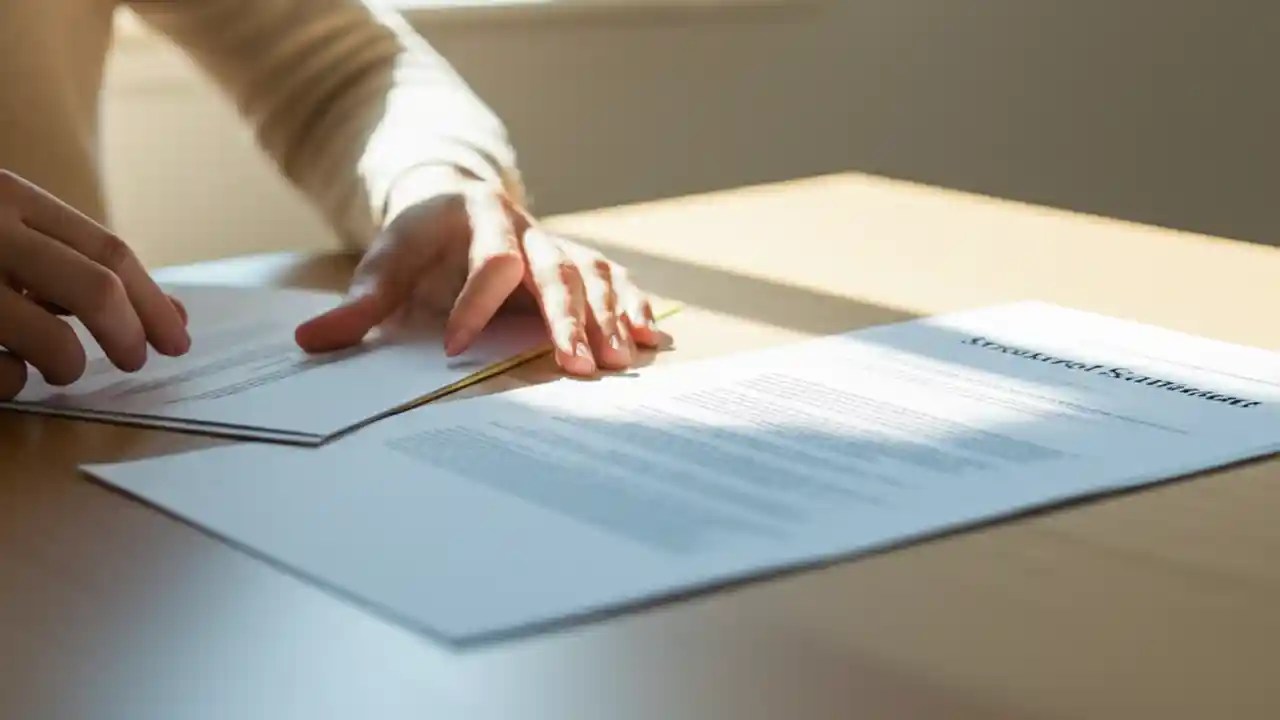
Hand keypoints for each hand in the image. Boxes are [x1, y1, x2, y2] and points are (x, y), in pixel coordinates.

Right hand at [0, 171, 189, 399]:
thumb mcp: (8, 233)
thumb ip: (79, 264)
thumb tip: (175, 315)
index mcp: (12, 198)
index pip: (108, 251)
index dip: (153, 302)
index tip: (179, 341)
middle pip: (97, 289)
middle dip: (130, 334)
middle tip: (136, 361)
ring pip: (53, 341)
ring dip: (68, 365)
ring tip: (58, 370)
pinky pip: (2, 372)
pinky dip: (14, 383)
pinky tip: (7, 372)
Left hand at [296, 169, 660, 375]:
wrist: (456, 204)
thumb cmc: (421, 242)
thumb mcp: (387, 262)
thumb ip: (359, 303)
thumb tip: (310, 343)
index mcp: (479, 218)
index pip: (487, 260)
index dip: (476, 303)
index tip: (457, 347)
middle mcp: (528, 229)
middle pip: (555, 270)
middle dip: (566, 319)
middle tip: (575, 366)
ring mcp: (557, 244)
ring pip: (591, 275)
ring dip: (607, 318)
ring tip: (618, 361)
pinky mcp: (576, 261)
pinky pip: (612, 279)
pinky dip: (633, 306)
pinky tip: (650, 337)